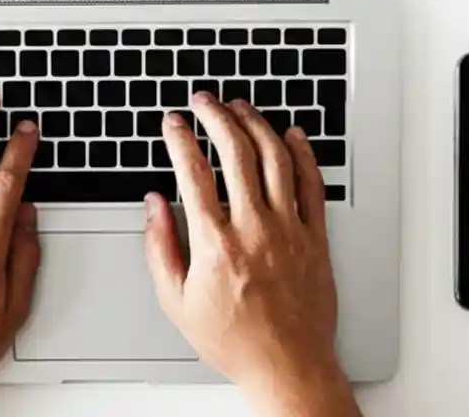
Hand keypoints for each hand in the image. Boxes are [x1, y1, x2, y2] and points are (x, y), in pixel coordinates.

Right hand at [144, 93, 359, 416]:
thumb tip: (153, 205)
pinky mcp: (315, 237)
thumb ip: (159, 247)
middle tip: (205, 102)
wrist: (287, 366)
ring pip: (274, 158)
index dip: (180, 138)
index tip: (173, 123)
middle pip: (236, 153)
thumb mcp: (176, 300)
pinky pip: (312, 184)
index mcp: (215, 243)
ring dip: (255, 124)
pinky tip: (291, 135)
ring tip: (240, 108)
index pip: (193, 172)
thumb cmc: (234, 340)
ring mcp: (288, 230)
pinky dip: (302, 153)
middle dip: (216, 117)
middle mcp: (254, 229)